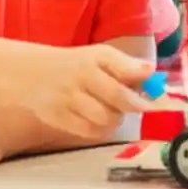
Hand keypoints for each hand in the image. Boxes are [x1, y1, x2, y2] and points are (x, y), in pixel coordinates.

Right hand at [27, 45, 152, 139]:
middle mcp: (80, 75)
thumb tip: (152, 73)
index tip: (156, 94)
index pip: (124, 69)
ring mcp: (67, 98)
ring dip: (116, 119)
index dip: (144, 83)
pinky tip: (99, 122)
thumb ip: (126, 65)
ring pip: (105, 117)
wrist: (31, 74)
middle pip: (117, 95)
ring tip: (113, 112)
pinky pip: (89, 131)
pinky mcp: (57, 117)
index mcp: (94, 57)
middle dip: (134, 105)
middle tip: (138, 107)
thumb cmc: (74, 66)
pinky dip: (101, 130)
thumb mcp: (98, 57)